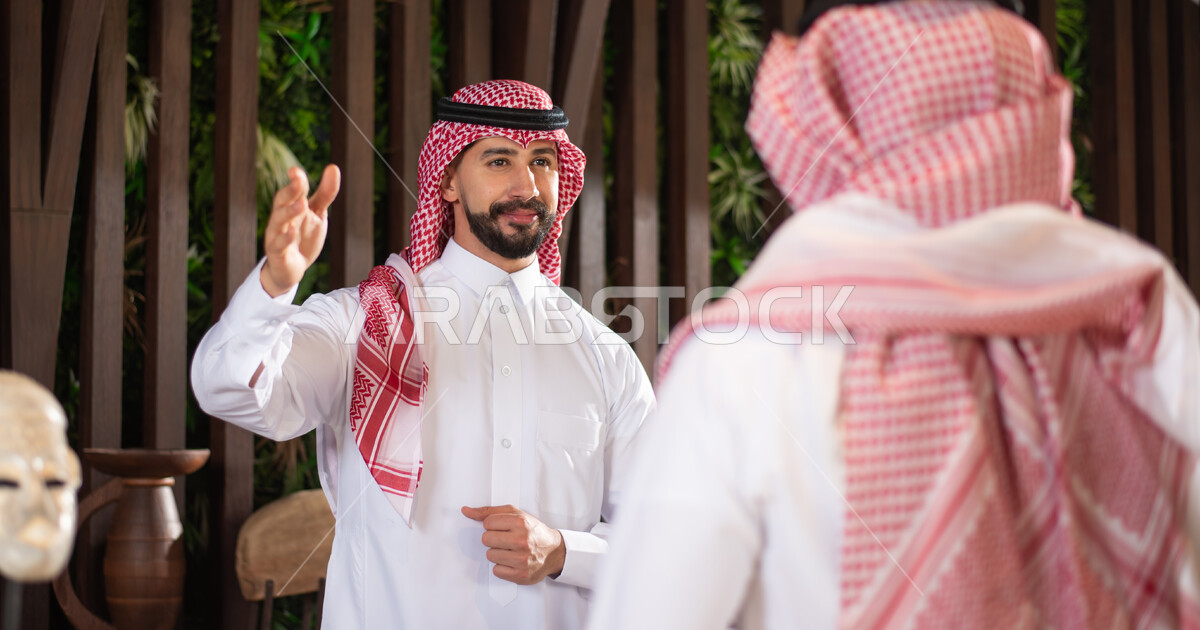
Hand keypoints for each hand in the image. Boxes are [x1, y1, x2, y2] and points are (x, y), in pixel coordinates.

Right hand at [261, 164, 340, 296]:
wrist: (292, 269)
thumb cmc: (303, 237)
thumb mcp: (317, 214)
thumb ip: (325, 193)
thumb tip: (333, 167)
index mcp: (290, 206)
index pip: (292, 190)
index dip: (296, 180)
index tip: (297, 170)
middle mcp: (281, 219)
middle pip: (282, 202)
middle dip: (290, 191)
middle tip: (299, 180)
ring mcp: (277, 236)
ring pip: (278, 221)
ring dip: (289, 212)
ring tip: (301, 204)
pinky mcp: (277, 254)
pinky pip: (278, 245)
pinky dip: (285, 238)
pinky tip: (292, 231)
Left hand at [462, 505, 565, 584]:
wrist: (554, 551)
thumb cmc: (533, 531)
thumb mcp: (516, 515)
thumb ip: (489, 511)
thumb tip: (466, 511)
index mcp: (521, 522)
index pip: (487, 522)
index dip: (493, 525)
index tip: (503, 528)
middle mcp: (522, 541)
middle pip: (486, 539)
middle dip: (493, 539)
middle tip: (506, 540)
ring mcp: (522, 559)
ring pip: (490, 555)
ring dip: (497, 553)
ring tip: (510, 551)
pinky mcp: (521, 575)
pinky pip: (496, 570)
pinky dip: (502, 567)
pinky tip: (512, 562)